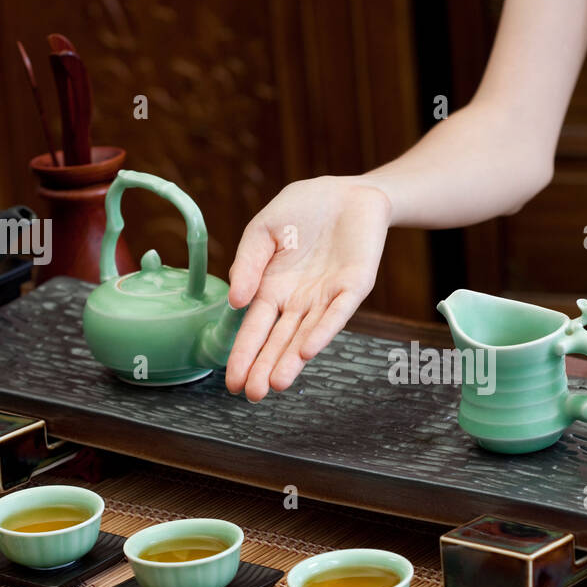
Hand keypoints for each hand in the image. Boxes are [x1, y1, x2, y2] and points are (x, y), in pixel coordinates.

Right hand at [225, 176, 390, 400]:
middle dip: (264, 367)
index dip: (244, 354)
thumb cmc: (302, 211)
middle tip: (251, 394)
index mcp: (273, 289)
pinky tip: (307, 349)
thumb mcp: (263, 231)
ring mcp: (327, 296)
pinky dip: (323, 330)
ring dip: (292, 359)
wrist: (347, 192)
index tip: (232, 380)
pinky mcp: (354, 286)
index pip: (255, 328)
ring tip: (277, 384)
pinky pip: (338, 312)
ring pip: (306, 334)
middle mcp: (299, 301)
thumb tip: (235, 301)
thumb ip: (248, 263)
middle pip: (279, 340)